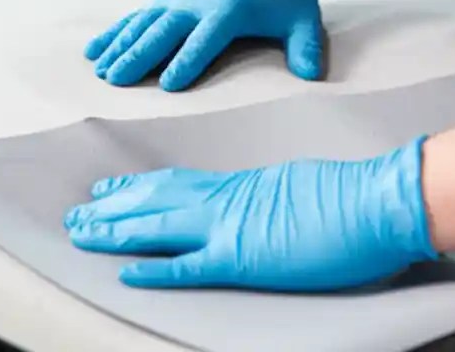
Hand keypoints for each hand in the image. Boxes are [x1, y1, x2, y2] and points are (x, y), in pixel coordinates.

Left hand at [63, 137, 436, 290]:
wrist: (377, 199)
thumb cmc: (352, 195)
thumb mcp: (298, 187)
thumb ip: (270, 196)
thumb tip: (265, 202)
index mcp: (240, 185)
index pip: (176, 183)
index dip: (137, 187)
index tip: (109, 187)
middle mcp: (226, 200)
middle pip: (154, 201)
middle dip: (112, 208)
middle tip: (78, 212)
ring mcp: (231, 228)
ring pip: (157, 227)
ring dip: (115, 230)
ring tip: (82, 232)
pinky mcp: (243, 258)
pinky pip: (188, 265)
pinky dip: (154, 268)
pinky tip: (126, 271)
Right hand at [85, 0, 328, 90]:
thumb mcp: (302, 19)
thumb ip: (305, 48)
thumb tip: (313, 76)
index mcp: (228, 10)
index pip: (204, 40)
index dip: (188, 61)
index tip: (170, 84)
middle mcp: (196, 2)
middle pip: (164, 31)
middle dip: (140, 56)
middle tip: (118, 80)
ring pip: (143, 24)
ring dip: (120, 47)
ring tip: (101, 70)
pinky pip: (136, 17)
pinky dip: (115, 33)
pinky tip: (94, 51)